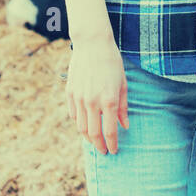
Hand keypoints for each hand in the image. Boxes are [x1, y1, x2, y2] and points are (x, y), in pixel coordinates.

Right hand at [66, 36, 128, 153]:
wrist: (92, 44)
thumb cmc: (112, 62)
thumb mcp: (123, 83)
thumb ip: (123, 107)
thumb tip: (125, 126)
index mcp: (109, 100)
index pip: (110, 131)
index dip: (112, 144)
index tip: (114, 151)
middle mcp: (93, 102)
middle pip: (93, 134)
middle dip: (99, 146)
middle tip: (104, 151)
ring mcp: (79, 98)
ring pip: (81, 127)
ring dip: (88, 137)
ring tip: (95, 140)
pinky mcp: (70, 93)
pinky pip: (74, 115)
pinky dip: (80, 123)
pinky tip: (86, 124)